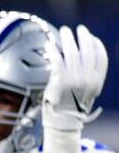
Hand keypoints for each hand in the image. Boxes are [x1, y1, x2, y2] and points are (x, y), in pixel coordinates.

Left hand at [43, 25, 107, 152]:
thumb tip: (83, 60)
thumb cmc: (72, 109)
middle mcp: (87, 78)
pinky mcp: (60, 81)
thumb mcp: (87, 93)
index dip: (97, 45)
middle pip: (88, 51)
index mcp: (96, 81)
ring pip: (72, 52)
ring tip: (64, 31)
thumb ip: (88, 78)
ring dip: (68, 39)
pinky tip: (51, 45)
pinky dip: (54, 51)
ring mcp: (73, 79)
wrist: (62, 123)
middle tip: (77, 29)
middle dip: (83, 37)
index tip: (91, 37)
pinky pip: (57, 60)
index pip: (101, 57)